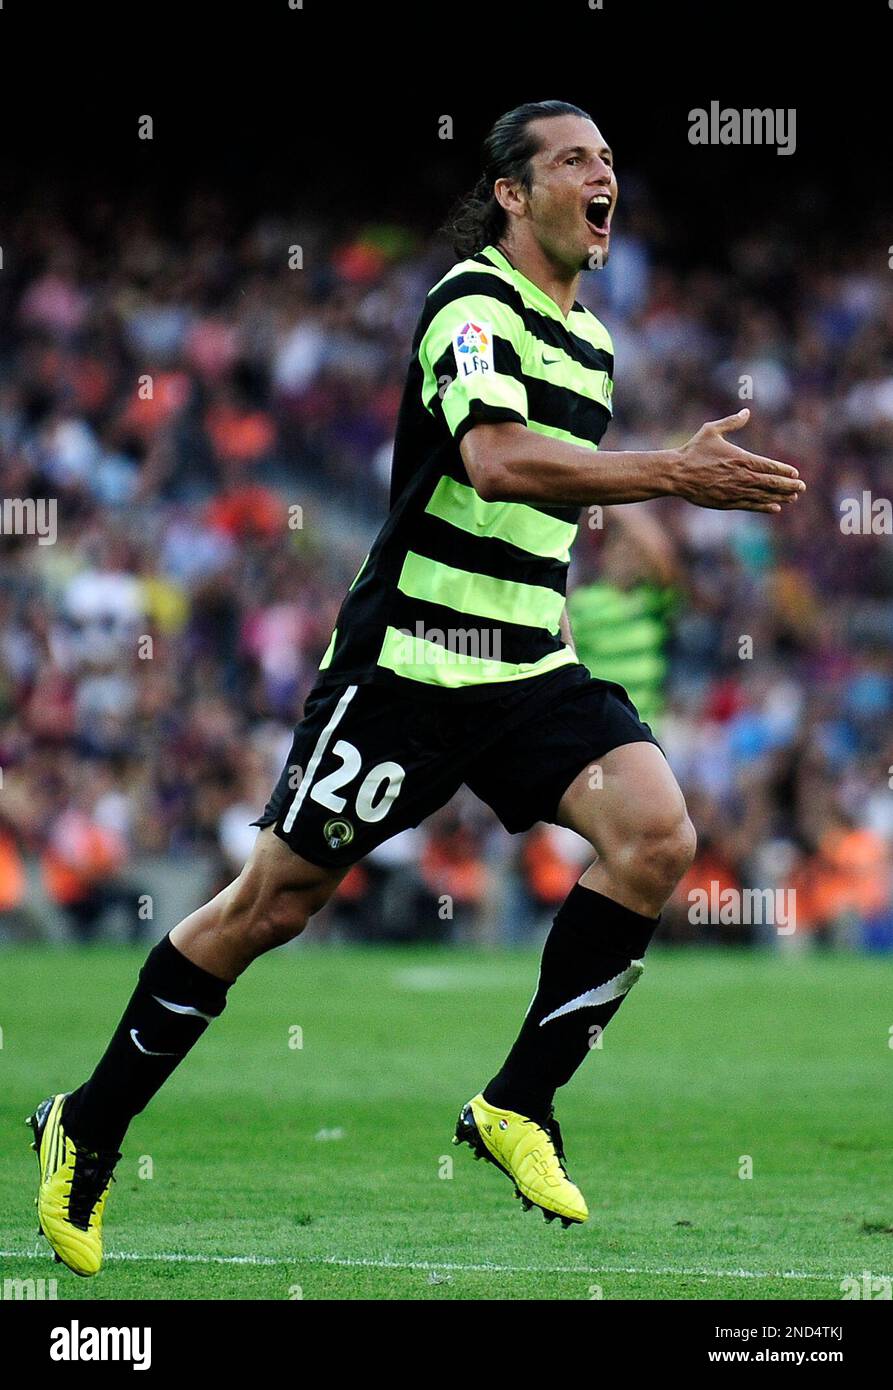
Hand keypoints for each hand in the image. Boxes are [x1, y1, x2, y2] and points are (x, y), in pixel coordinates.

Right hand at [672, 409, 804, 512]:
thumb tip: (746, 412)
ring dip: (780, 497)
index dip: (783, 470)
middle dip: (788, 485)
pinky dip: (764, 506)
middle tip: (801, 488)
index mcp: (740, 458)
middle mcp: (741, 476)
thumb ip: (732, 422)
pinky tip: (775, 508)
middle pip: (771, 482)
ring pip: (763, 495)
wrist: (677, 474)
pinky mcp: (726, 502)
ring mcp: (734, 491)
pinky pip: (750, 506)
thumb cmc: (693, 451)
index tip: (795, 473)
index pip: (769, 465)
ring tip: (792, 497)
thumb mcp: (711, 430)